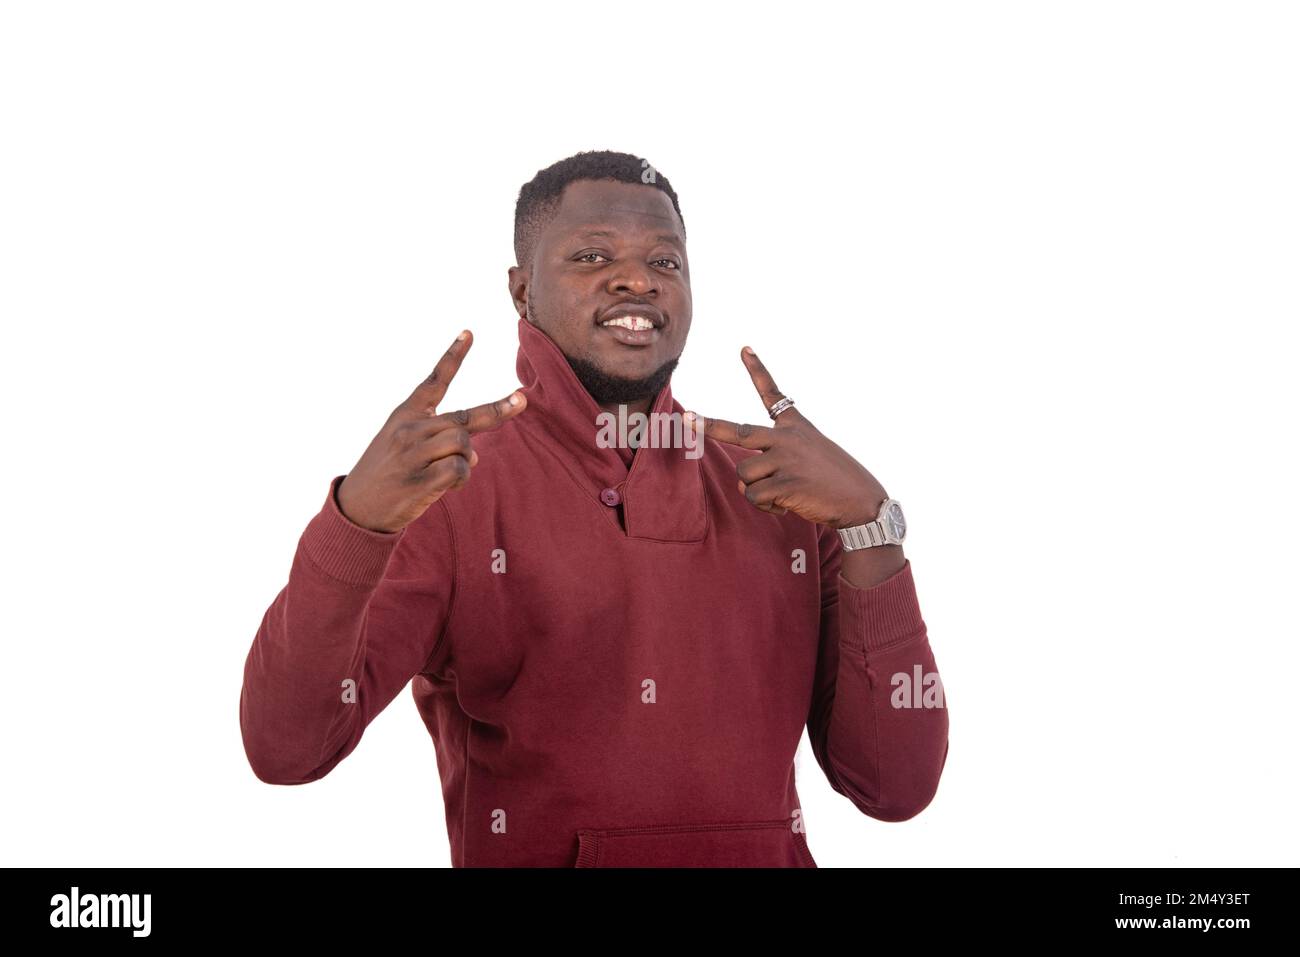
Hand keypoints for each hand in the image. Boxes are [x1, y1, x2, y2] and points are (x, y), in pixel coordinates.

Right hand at [336, 330, 526, 532]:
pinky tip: (450, 485)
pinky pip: (459, 469)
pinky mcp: (418, 479)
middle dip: (497, 411)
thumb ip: (440, 442)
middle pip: (465, 417)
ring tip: (452, 474)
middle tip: (521, 400)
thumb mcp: (401, 444)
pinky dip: (462, 477)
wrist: (356, 507)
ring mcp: (412, 454)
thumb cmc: (385, 475)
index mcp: (405, 415)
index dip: (452, 357)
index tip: (469, 333)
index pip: (433, 382)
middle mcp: (409, 430)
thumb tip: (474, 456)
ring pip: (463, 443)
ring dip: (467, 460)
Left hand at [692, 347, 887, 527]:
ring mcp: (786, 459)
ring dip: (756, 490)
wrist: (862, 500)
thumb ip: (775, 461)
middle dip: (709, 426)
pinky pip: (755, 496)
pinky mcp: (786, 484)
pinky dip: (767, 507)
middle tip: (686, 419)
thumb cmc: (837, 480)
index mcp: (796, 426)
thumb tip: (743, 479)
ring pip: (744, 474)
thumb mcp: (811, 456)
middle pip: (738, 431)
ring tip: (783, 494)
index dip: (757, 371)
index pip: (774, 394)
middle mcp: (788, 438)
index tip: (745, 349)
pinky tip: (789, 505)